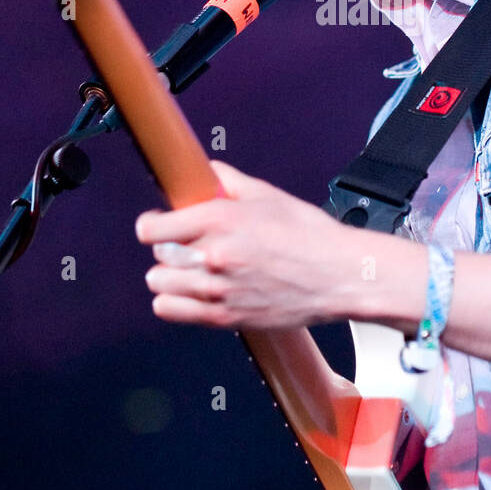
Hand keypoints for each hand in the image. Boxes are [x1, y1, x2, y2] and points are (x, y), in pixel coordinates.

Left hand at [137, 161, 367, 330]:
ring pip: (160, 284)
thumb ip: (229, 182)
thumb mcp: (268, 195)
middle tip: (186, 246)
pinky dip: (173, 303)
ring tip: (188, 271)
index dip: (152, 225)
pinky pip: (172, 311)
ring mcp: (218, 289)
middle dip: (167, 249)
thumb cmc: (309, 235)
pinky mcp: (225, 317)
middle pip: (157, 255)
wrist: (338, 275)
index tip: (157, 225)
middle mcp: (214, 254)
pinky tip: (190, 294)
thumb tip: (209, 172)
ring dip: (170, 276)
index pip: (153, 229)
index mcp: (220, 219)